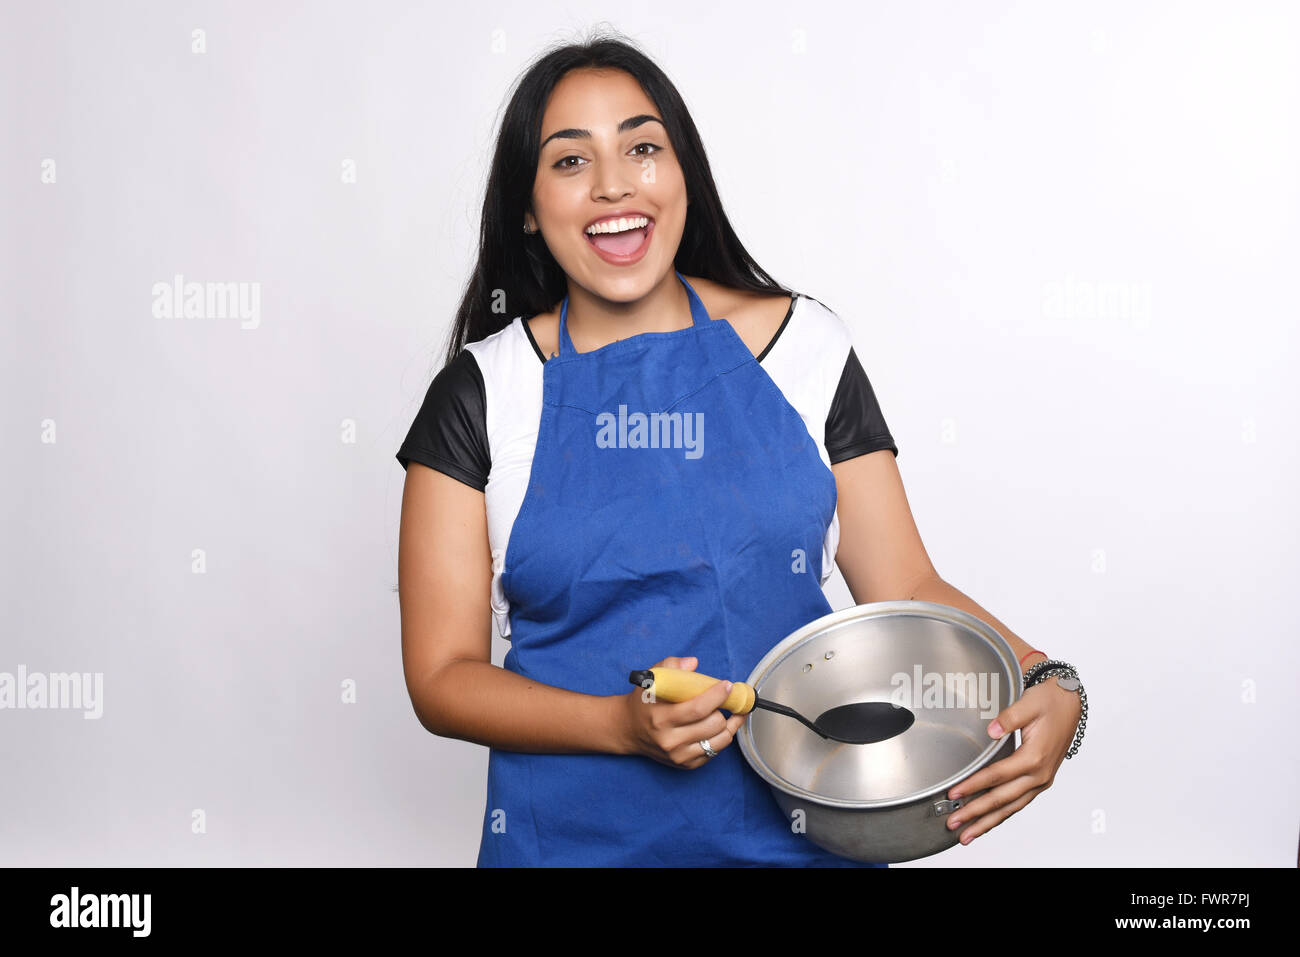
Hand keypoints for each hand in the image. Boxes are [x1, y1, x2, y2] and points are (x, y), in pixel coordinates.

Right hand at [615, 656, 747, 769]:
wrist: (629, 729)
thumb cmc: (643, 701)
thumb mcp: (650, 679)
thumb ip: (671, 666)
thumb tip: (693, 663)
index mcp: (661, 718)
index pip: (698, 709)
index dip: (717, 696)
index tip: (727, 686)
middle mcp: (670, 740)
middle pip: (713, 724)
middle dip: (722, 709)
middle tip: (723, 699)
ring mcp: (678, 755)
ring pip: (720, 740)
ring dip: (727, 724)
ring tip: (726, 712)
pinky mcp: (686, 765)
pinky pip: (716, 751)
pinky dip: (721, 737)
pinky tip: (719, 726)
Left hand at [942, 677, 1082, 844]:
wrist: (1070, 704)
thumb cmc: (1050, 703)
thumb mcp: (1028, 704)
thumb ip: (1008, 718)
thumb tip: (990, 730)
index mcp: (1034, 757)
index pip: (997, 776)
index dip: (973, 785)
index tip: (954, 793)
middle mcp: (1039, 774)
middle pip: (1002, 799)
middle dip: (975, 813)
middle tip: (953, 823)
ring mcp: (1041, 781)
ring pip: (1011, 808)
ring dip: (988, 822)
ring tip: (966, 834)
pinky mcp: (1040, 781)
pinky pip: (1019, 804)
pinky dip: (1002, 816)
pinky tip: (988, 822)